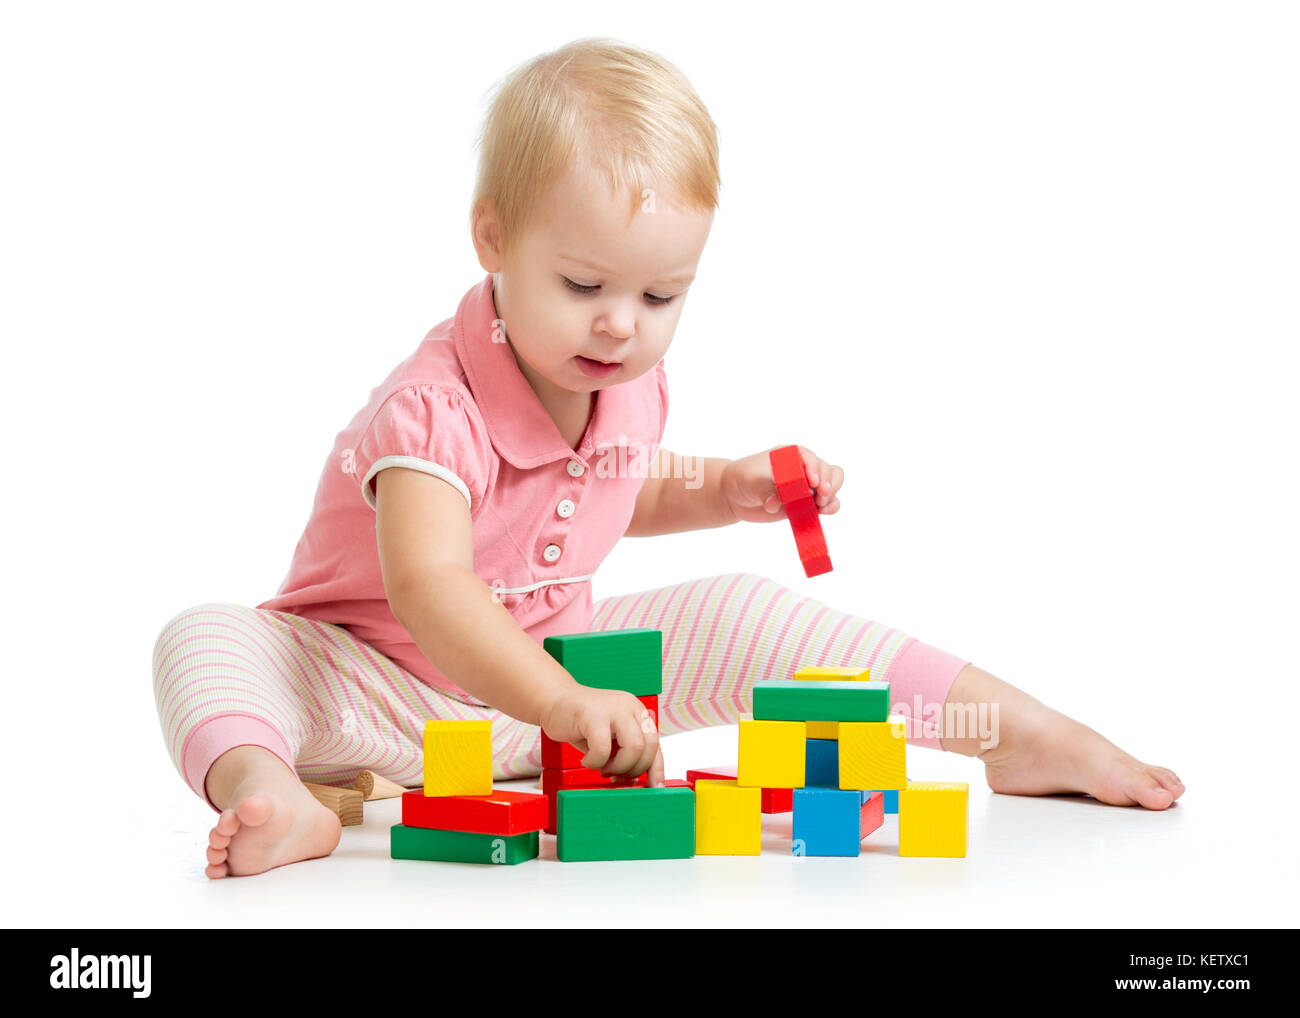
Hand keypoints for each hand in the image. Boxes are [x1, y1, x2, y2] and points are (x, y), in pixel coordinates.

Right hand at [538, 685, 664, 786]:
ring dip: (618, 767)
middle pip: (649, 746)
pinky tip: (586, 760)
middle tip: (616, 776)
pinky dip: (595, 762)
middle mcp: (630, 706)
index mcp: (637, 712)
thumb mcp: (610, 738)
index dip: (657, 769)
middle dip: (634, 769)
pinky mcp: (593, 715)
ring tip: (602, 768)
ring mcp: (613, 708)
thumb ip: (624, 753)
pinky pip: (603, 749)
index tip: (655, 788)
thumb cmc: (581, 723)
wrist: (553, 700)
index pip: (656, 744)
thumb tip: (636, 780)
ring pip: (633, 747)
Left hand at [720, 446, 843, 523]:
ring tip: (821, 506)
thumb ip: (765, 490)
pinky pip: (825, 505)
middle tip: (820, 497)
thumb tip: (775, 504)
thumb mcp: (751, 479)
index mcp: (792, 455)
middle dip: (829, 484)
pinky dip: (828, 509)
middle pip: (828, 471)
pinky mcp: (805, 503)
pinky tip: (822, 512)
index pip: (810, 458)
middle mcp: (803, 468)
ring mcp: (806, 486)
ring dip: (831, 497)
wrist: (736, 495)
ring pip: (832, 486)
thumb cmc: (744, 477)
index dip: (815, 469)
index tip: (812, 483)